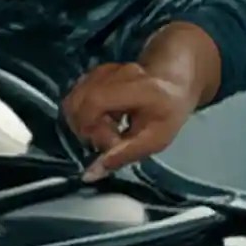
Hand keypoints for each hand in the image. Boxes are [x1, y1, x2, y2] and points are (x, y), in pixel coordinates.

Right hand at [61, 62, 196, 180]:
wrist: (173, 82)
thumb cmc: (167, 113)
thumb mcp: (155, 140)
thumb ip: (123, 156)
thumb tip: (89, 175)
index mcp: (140, 87)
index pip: (96, 102)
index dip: (95, 129)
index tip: (112, 145)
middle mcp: (118, 72)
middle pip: (79, 103)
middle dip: (87, 129)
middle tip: (109, 139)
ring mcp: (104, 70)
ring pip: (73, 102)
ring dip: (83, 123)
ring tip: (106, 129)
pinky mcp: (93, 73)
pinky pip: (75, 98)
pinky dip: (82, 114)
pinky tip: (101, 119)